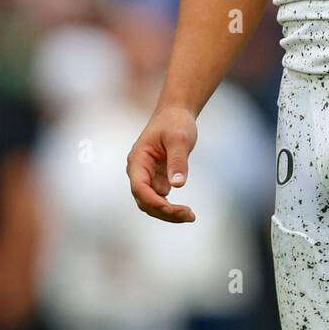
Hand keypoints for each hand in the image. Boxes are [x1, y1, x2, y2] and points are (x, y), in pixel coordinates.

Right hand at [126, 106, 197, 223]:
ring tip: (190, 216)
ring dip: (168, 213)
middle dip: (164, 212)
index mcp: (138, 160)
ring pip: (152, 203)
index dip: (153, 201)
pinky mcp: (156, 178)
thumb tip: (177, 185)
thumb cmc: (175, 122)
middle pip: (145, 200)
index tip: (172, 209)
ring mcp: (147, 176)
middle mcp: (139, 170)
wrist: (176, 113)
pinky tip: (185, 211)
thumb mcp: (179, 139)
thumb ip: (177, 161)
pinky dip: (171, 207)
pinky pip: (160, 199)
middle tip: (189, 215)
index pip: (139, 188)